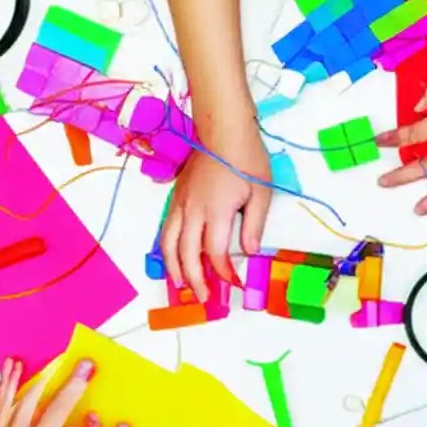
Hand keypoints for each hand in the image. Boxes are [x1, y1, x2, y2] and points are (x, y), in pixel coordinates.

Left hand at [0, 357, 94, 426]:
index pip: (58, 411)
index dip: (74, 389)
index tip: (86, 372)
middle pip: (40, 398)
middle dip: (61, 377)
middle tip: (78, 363)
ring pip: (18, 397)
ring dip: (32, 377)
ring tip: (43, 360)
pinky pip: (1, 402)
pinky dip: (6, 385)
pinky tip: (9, 371)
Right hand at [161, 117, 270, 301]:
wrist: (224, 129)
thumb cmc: (246, 158)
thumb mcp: (261, 193)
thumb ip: (253, 226)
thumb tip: (248, 252)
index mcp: (215, 212)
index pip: (216, 253)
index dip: (223, 272)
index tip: (234, 283)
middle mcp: (192, 211)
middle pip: (186, 254)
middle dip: (194, 279)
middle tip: (203, 297)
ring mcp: (180, 203)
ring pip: (168, 242)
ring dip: (172, 266)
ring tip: (180, 284)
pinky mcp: (176, 196)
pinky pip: (166, 228)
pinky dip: (167, 247)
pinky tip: (173, 256)